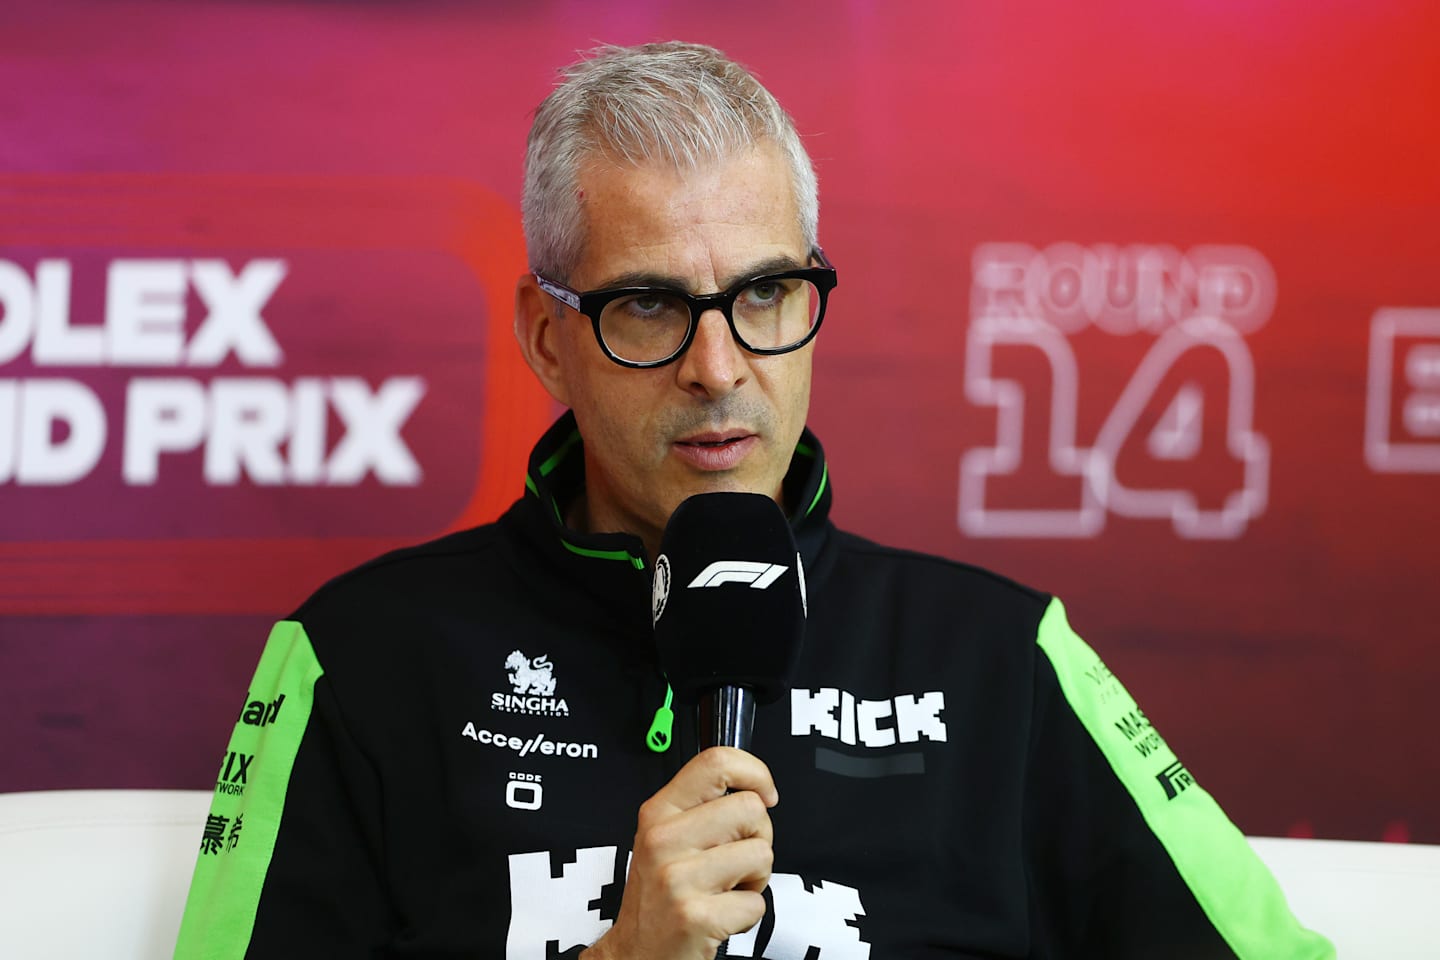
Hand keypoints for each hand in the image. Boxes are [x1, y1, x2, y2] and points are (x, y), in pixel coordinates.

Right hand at [581, 747, 777, 959]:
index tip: (764, 792)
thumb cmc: (659, 896)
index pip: (716, 763)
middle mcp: (664, 840)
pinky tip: (721, 916)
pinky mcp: (695, 916)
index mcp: (659, 812)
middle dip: (759, 837)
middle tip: (737, 861)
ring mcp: (677, 878)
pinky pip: (756, 903)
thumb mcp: (665, 839)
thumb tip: (756, 788)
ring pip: (762, 854)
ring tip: (726, 890)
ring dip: (756, 879)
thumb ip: (701, 808)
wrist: (635, 954)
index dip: (755, 772)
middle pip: (752, 809)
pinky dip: (748, 915)